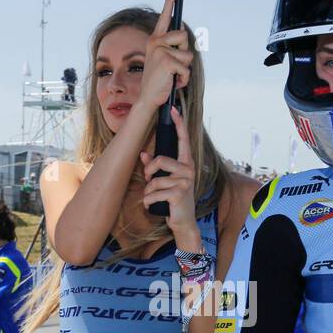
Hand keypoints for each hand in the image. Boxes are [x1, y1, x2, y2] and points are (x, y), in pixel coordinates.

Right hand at [137, 0, 192, 113]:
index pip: (163, 16)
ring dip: (185, 69)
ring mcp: (160, 51)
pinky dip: (184, 79)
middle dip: (184, 53)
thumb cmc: (160, 80)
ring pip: (187, 55)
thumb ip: (172, 46)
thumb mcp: (166, 59)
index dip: (170, 0)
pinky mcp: (166, 61)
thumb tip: (181, 28)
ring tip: (174, 76)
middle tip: (175, 65)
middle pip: (183, 36)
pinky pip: (186, 68)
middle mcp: (155, 41)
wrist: (148, 98)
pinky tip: (174, 83)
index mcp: (155, 39)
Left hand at [141, 106, 197, 237]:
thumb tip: (143, 155)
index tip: (174, 109)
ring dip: (149, 192)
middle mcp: (188, 169)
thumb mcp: (165, 182)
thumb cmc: (173, 200)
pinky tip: (154, 206)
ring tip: (155, 198)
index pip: (183, 140)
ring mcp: (185, 181)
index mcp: (186, 163)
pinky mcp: (178, 194)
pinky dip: (148, 202)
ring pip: (155, 180)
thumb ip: (155, 167)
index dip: (179, 124)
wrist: (184, 222)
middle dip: (149, 172)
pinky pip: (153, 194)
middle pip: (160, 160)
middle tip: (150, 182)